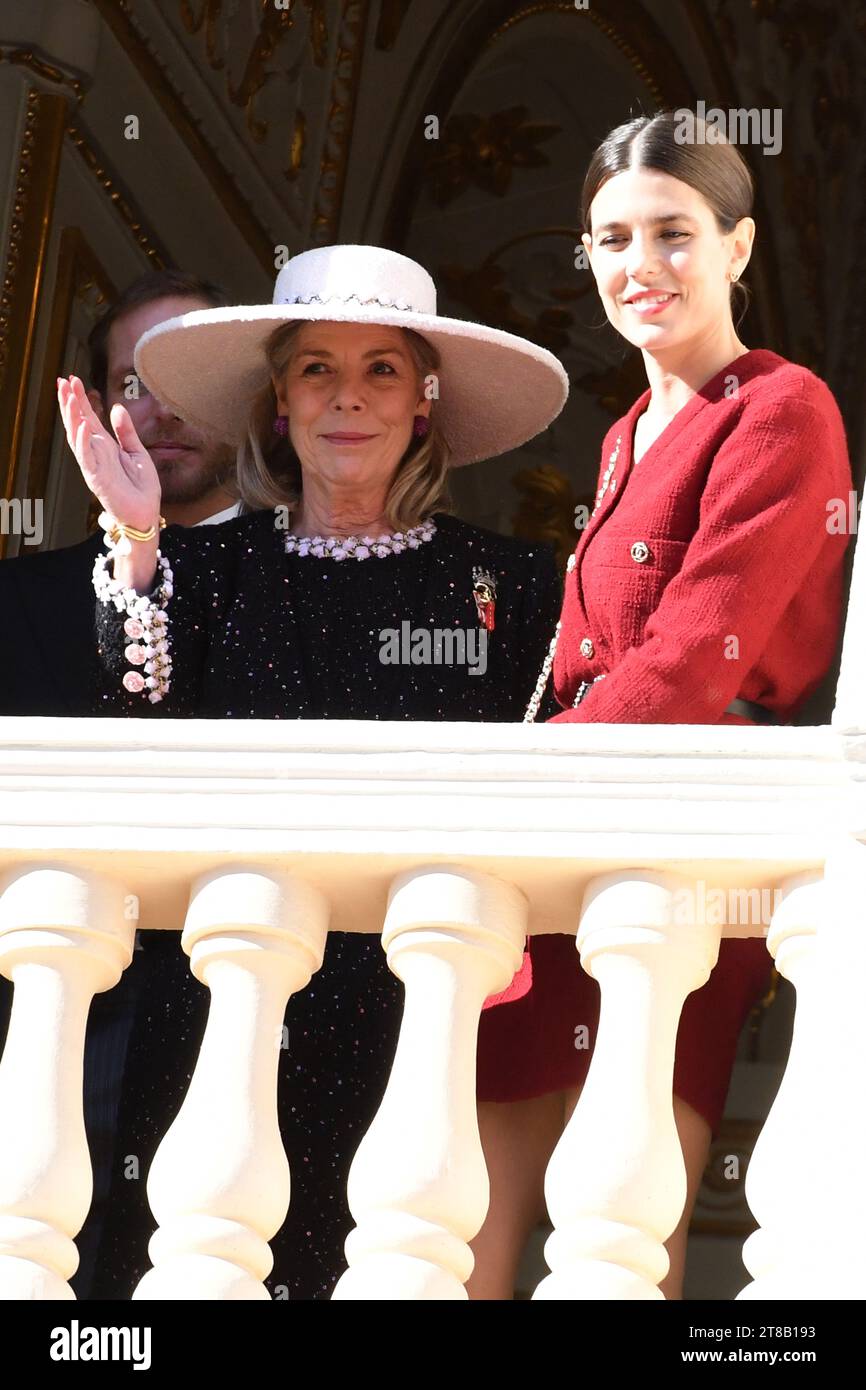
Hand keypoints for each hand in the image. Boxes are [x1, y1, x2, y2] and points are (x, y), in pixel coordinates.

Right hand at [57, 375, 160, 533]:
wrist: (146, 513)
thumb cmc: (142, 487)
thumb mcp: (137, 452)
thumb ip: (127, 431)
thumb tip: (117, 407)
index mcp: (105, 445)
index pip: (89, 416)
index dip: (81, 398)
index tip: (73, 378)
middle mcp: (96, 453)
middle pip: (78, 422)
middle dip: (70, 402)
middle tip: (63, 380)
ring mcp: (93, 464)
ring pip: (77, 436)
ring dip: (71, 416)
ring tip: (67, 395)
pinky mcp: (96, 478)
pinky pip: (86, 457)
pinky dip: (83, 440)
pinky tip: (82, 423)